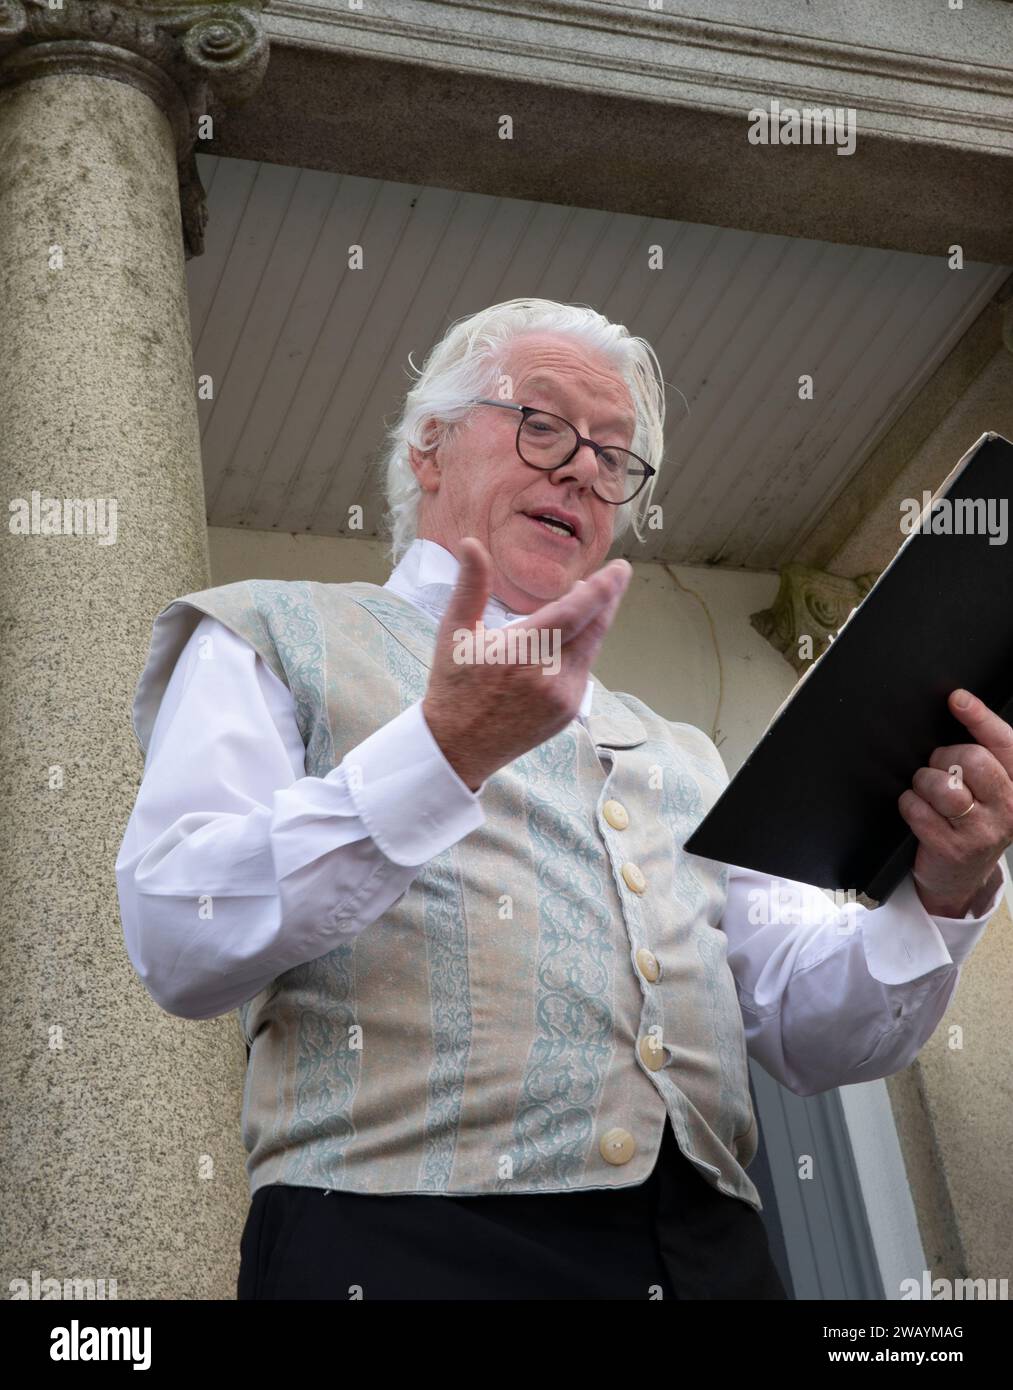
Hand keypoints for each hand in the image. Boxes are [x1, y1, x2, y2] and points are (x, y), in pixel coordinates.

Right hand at [422, 536, 631, 789]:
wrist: (458, 746)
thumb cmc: (453, 685)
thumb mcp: (454, 632)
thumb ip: (471, 585)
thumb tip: (470, 543)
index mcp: (519, 651)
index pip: (574, 612)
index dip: (602, 589)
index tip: (619, 569)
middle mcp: (547, 675)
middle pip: (593, 629)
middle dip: (608, 599)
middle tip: (617, 575)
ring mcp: (562, 697)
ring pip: (591, 650)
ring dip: (594, 623)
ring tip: (589, 602)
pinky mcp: (568, 713)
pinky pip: (583, 672)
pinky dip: (583, 650)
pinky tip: (572, 639)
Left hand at [899, 689, 1012, 916]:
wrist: (960, 879)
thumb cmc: (970, 821)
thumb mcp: (987, 788)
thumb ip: (981, 752)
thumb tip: (959, 703)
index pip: (1004, 743)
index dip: (979, 717)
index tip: (957, 699)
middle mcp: (1008, 808)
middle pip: (970, 758)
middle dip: (943, 758)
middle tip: (939, 771)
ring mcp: (982, 831)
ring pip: (942, 784)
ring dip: (924, 782)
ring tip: (927, 793)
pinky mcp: (952, 848)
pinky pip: (917, 808)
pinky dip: (909, 804)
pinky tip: (918, 812)